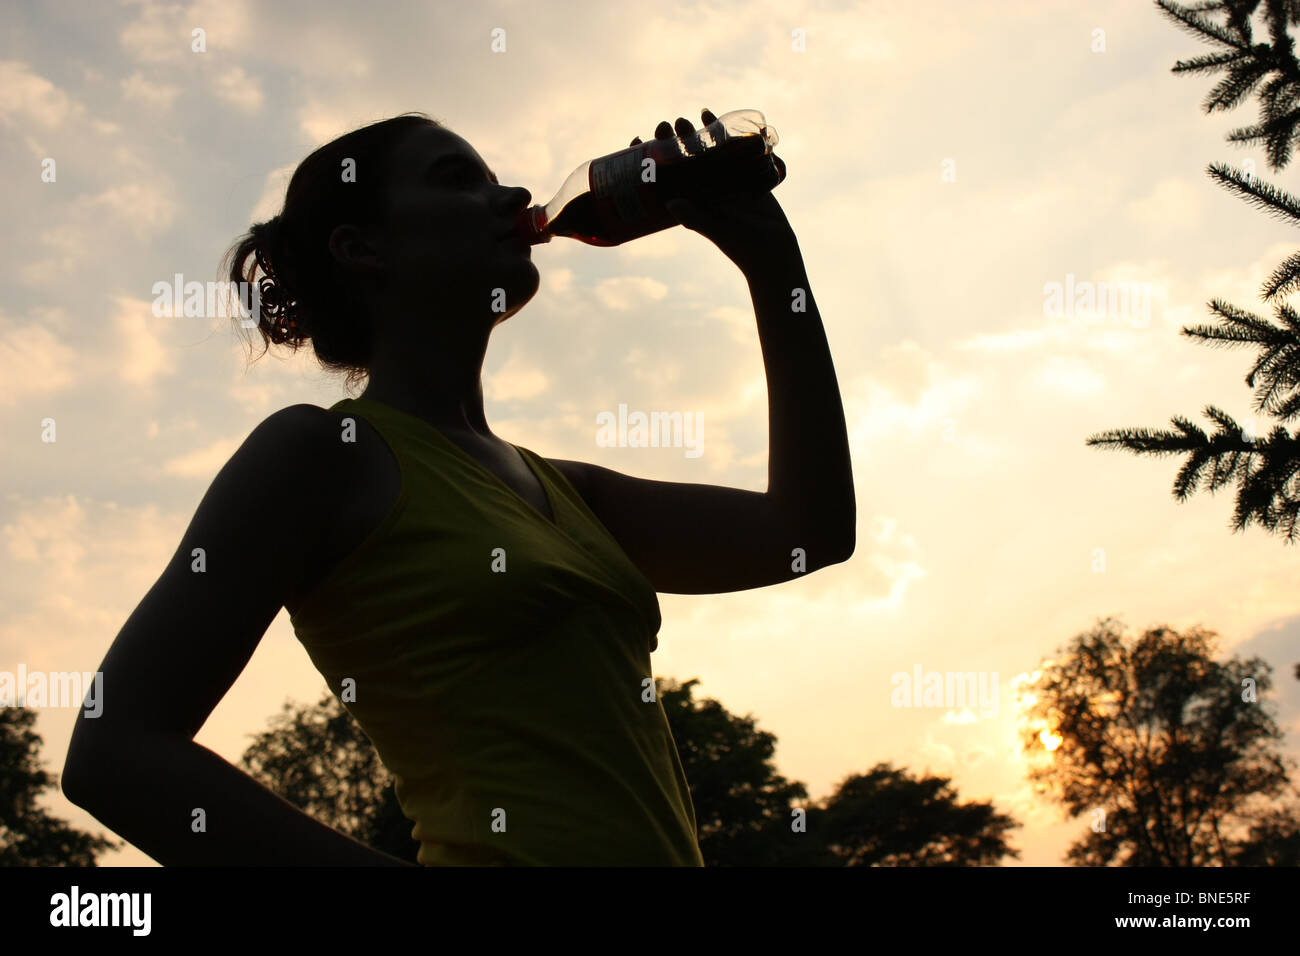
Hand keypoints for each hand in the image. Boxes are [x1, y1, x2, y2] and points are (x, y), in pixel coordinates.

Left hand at [630, 108, 796, 273]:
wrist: (774, 248)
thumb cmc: (742, 246)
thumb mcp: (717, 231)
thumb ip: (695, 218)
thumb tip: (670, 203)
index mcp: (689, 203)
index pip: (661, 178)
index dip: (647, 159)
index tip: (637, 140)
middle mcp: (701, 190)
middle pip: (680, 160)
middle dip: (670, 141)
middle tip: (664, 125)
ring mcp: (721, 180)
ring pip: (701, 151)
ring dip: (691, 133)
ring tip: (683, 119)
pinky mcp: (741, 173)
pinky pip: (726, 147)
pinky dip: (718, 130)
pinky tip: (708, 113)